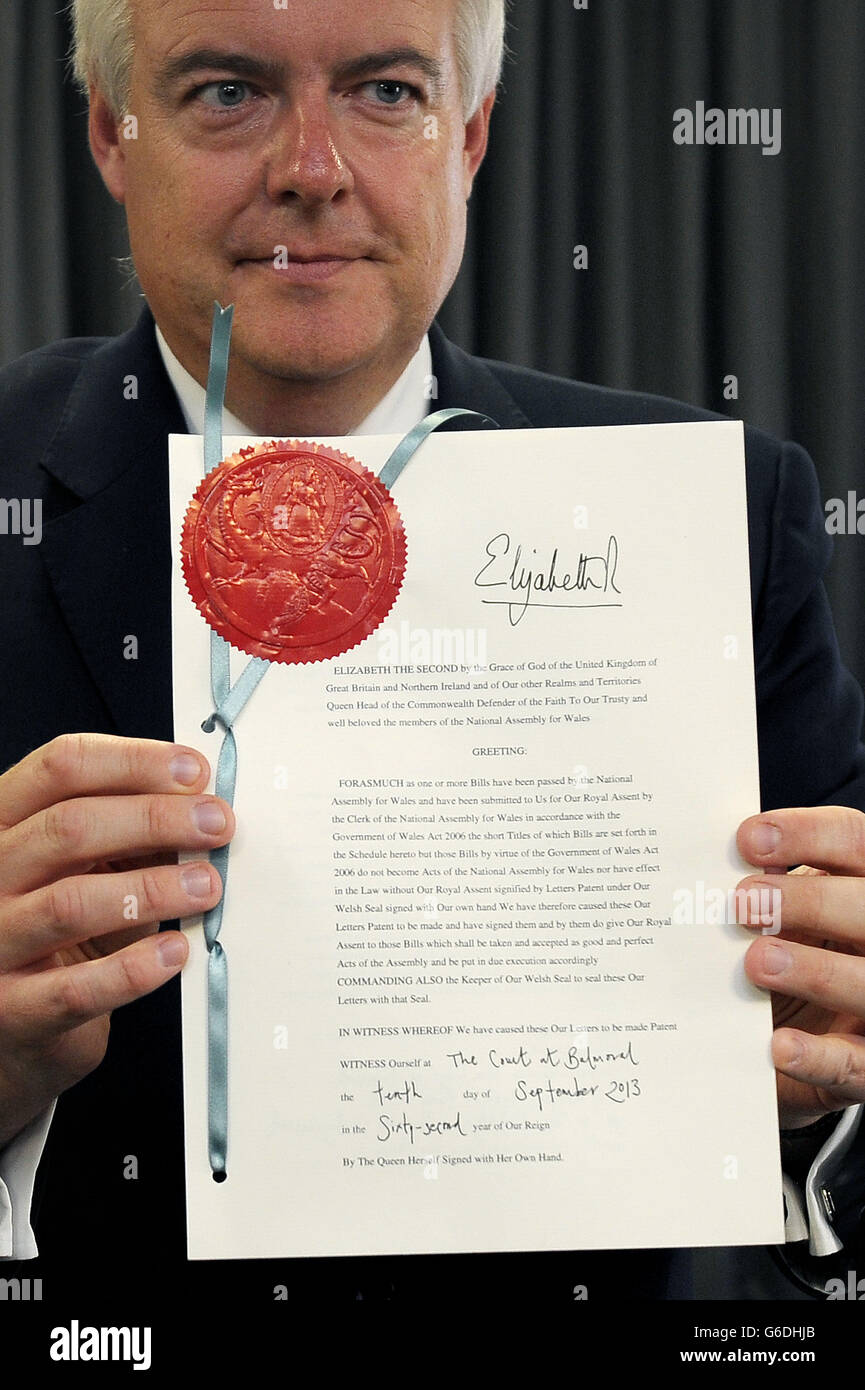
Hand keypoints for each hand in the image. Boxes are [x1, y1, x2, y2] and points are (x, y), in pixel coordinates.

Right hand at [0, 733, 233, 1147]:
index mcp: (3, 822)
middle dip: (155, 819)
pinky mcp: (14, 1010)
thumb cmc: (62, 927)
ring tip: (206, 886)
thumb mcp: (86, 865)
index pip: (59, 767)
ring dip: (152, 889)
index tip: (195, 772)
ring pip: (69, 903)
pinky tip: (175, 952)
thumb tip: (202, 808)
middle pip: (67, 827)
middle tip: (216, 826)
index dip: (133, 762)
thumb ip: (129, 833)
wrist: (18, 1023)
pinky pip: (76, 989)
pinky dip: (133, 969)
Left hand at [737, 806, 864, 1129]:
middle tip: (742, 903)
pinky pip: (854, 1064)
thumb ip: (765, 886)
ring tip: (756, 963)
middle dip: (810, 900)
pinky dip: (817, 1056)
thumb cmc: (788, 955)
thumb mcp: (781, 916)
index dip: (808, 834)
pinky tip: (778, 1046)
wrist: (796, 1042)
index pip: (854, 841)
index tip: (747, 839)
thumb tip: (717, 859)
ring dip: (815, 970)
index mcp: (861, 885)